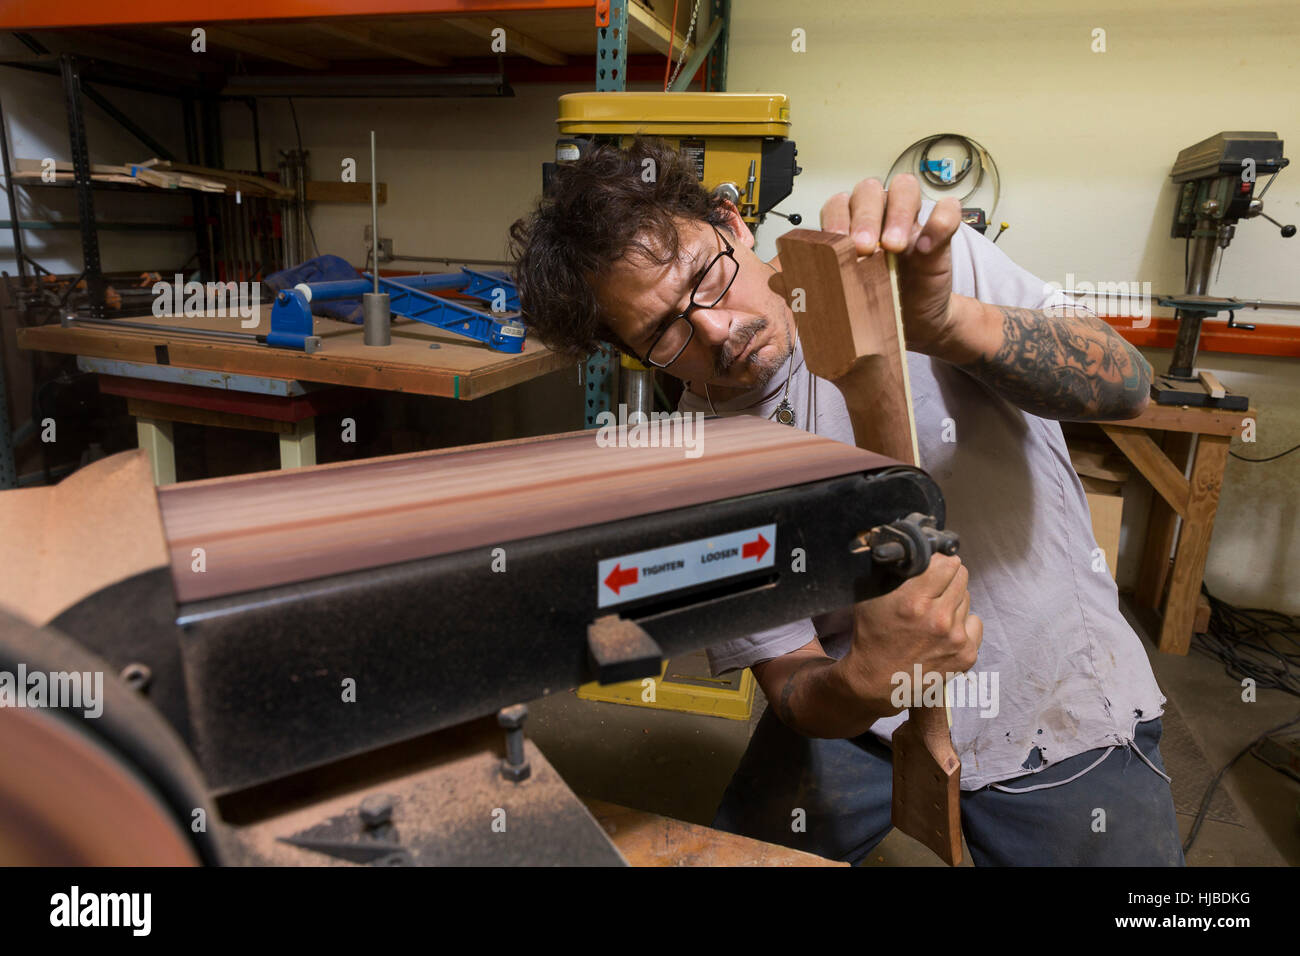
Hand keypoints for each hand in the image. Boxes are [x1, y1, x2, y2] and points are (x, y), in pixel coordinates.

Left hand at [819, 174, 965, 358]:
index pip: (838, 205)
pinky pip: (947, 211)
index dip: (836, 220)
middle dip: (864, 216)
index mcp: (849, 225)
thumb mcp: (841, 299)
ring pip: (905, 188)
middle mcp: (878, 215)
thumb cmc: (875, 305)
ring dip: (899, 213)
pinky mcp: (940, 232)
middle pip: (869, 191)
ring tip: (895, 247)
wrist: (912, 325)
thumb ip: (811, 286)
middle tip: (864, 248)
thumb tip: (778, 283)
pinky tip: (926, 246)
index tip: (836, 247)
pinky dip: (939, 221)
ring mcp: (910, 220)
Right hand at [842, 553, 982, 711]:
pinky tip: (944, 631)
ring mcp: (955, 639)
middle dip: (947, 577)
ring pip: (967, 598)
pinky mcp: (967, 655)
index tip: (931, 566)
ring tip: (933, 613)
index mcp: (913, 601)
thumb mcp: (871, 598)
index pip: (947, 562)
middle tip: (933, 588)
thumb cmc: (872, 636)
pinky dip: (963, 623)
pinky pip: (975, 622)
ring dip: (953, 600)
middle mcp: (938, 619)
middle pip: (961, 576)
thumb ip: (891, 570)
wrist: (877, 683)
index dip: (938, 561)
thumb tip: (911, 545)